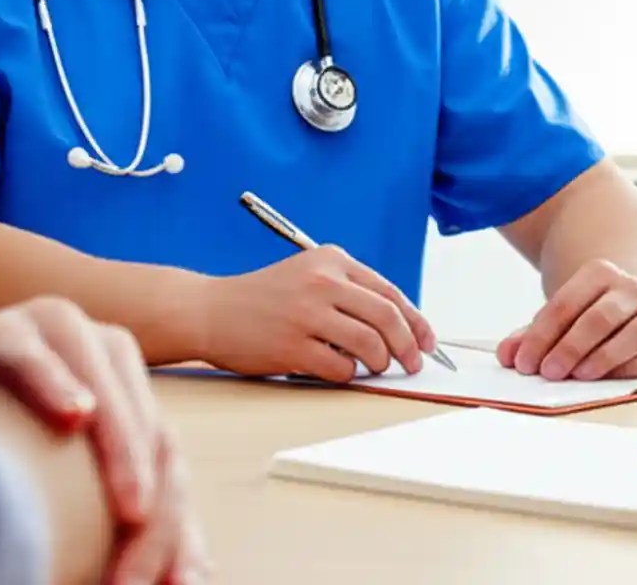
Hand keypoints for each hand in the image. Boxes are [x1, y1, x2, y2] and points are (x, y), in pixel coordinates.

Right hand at [0, 297, 210, 583]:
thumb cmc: (17, 433)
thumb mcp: (83, 472)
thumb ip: (140, 512)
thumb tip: (200, 571)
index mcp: (130, 381)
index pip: (166, 454)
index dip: (175, 523)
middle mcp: (104, 348)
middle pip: (147, 427)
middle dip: (152, 508)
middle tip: (138, 575)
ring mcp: (54, 331)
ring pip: (104, 390)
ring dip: (123, 449)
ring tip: (137, 510)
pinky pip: (29, 354)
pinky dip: (54, 382)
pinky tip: (74, 416)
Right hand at [200, 245, 435, 382]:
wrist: (209, 310)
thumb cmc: (265, 299)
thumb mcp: (308, 276)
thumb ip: (349, 292)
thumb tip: (401, 328)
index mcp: (331, 260)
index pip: (390, 292)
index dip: (416, 321)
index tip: (427, 342)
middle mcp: (322, 282)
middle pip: (388, 317)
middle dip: (408, 346)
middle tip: (412, 364)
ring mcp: (307, 313)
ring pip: (370, 344)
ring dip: (380, 363)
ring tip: (375, 368)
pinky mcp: (292, 345)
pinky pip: (341, 368)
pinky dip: (348, 375)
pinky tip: (340, 371)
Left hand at [496, 259, 636, 380]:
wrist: (629, 301)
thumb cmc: (587, 313)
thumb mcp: (558, 315)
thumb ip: (530, 335)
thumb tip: (507, 354)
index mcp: (598, 273)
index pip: (564, 304)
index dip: (541, 336)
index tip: (523, 362)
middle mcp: (630, 288)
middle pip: (598, 318)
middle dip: (570, 348)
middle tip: (547, 373)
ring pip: (633, 334)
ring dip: (603, 357)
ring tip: (578, 376)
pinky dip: (630, 368)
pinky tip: (607, 379)